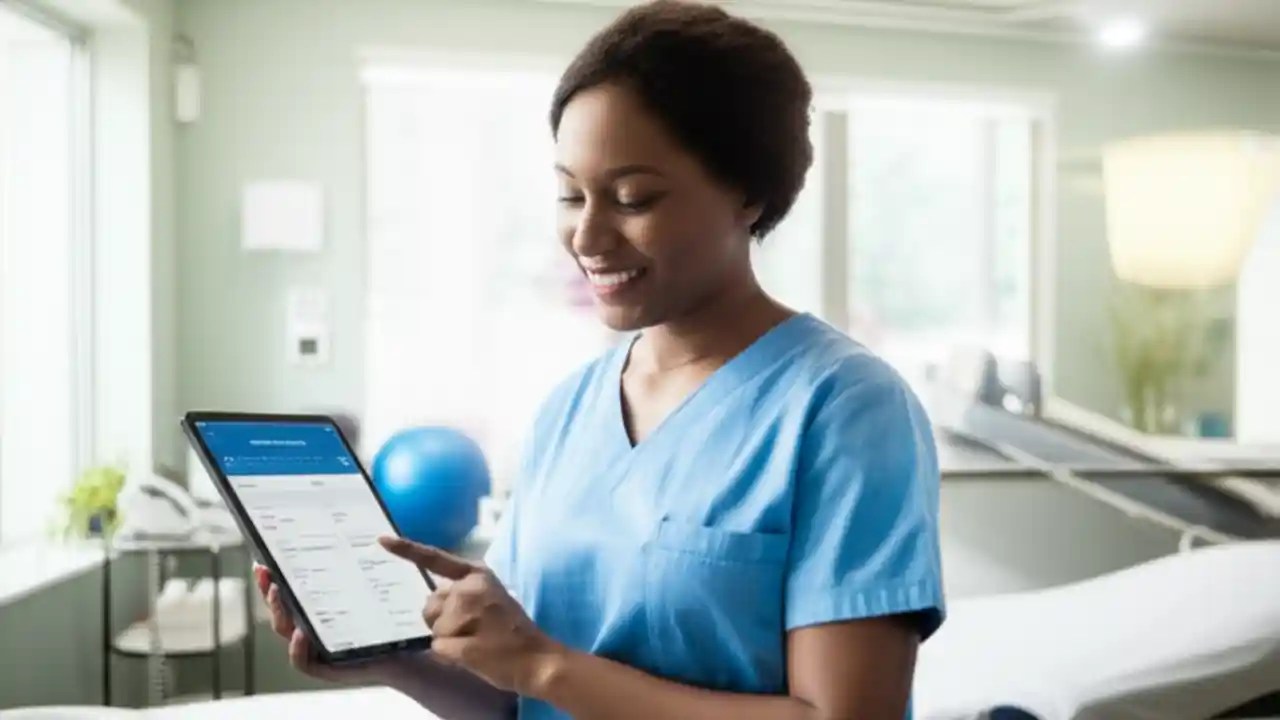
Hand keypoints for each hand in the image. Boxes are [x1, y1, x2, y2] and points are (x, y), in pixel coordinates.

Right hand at [253, 563, 406, 683]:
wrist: (421, 654)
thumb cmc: (400, 620)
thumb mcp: (379, 588)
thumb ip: (366, 568)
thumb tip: (371, 535)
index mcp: (324, 610)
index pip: (291, 594)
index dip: (273, 580)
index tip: (264, 560)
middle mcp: (318, 629)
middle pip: (282, 611)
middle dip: (268, 591)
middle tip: (264, 570)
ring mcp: (321, 650)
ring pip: (288, 633)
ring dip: (278, 613)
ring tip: (278, 592)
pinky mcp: (332, 669)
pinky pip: (305, 663)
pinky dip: (298, 649)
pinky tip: (301, 632)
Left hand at [378, 536, 566, 695]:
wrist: (538, 658)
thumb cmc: (512, 630)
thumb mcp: (492, 598)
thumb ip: (463, 593)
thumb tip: (434, 605)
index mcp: (478, 575)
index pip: (436, 559)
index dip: (407, 550)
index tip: (382, 540)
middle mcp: (469, 589)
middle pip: (430, 605)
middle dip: (442, 619)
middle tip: (472, 630)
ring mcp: (465, 615)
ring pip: (434, 630)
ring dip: (449, 640)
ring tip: (478, 641)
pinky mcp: (461, 641)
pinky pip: (438, 649)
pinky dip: (451, 656)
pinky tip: (474, 654)